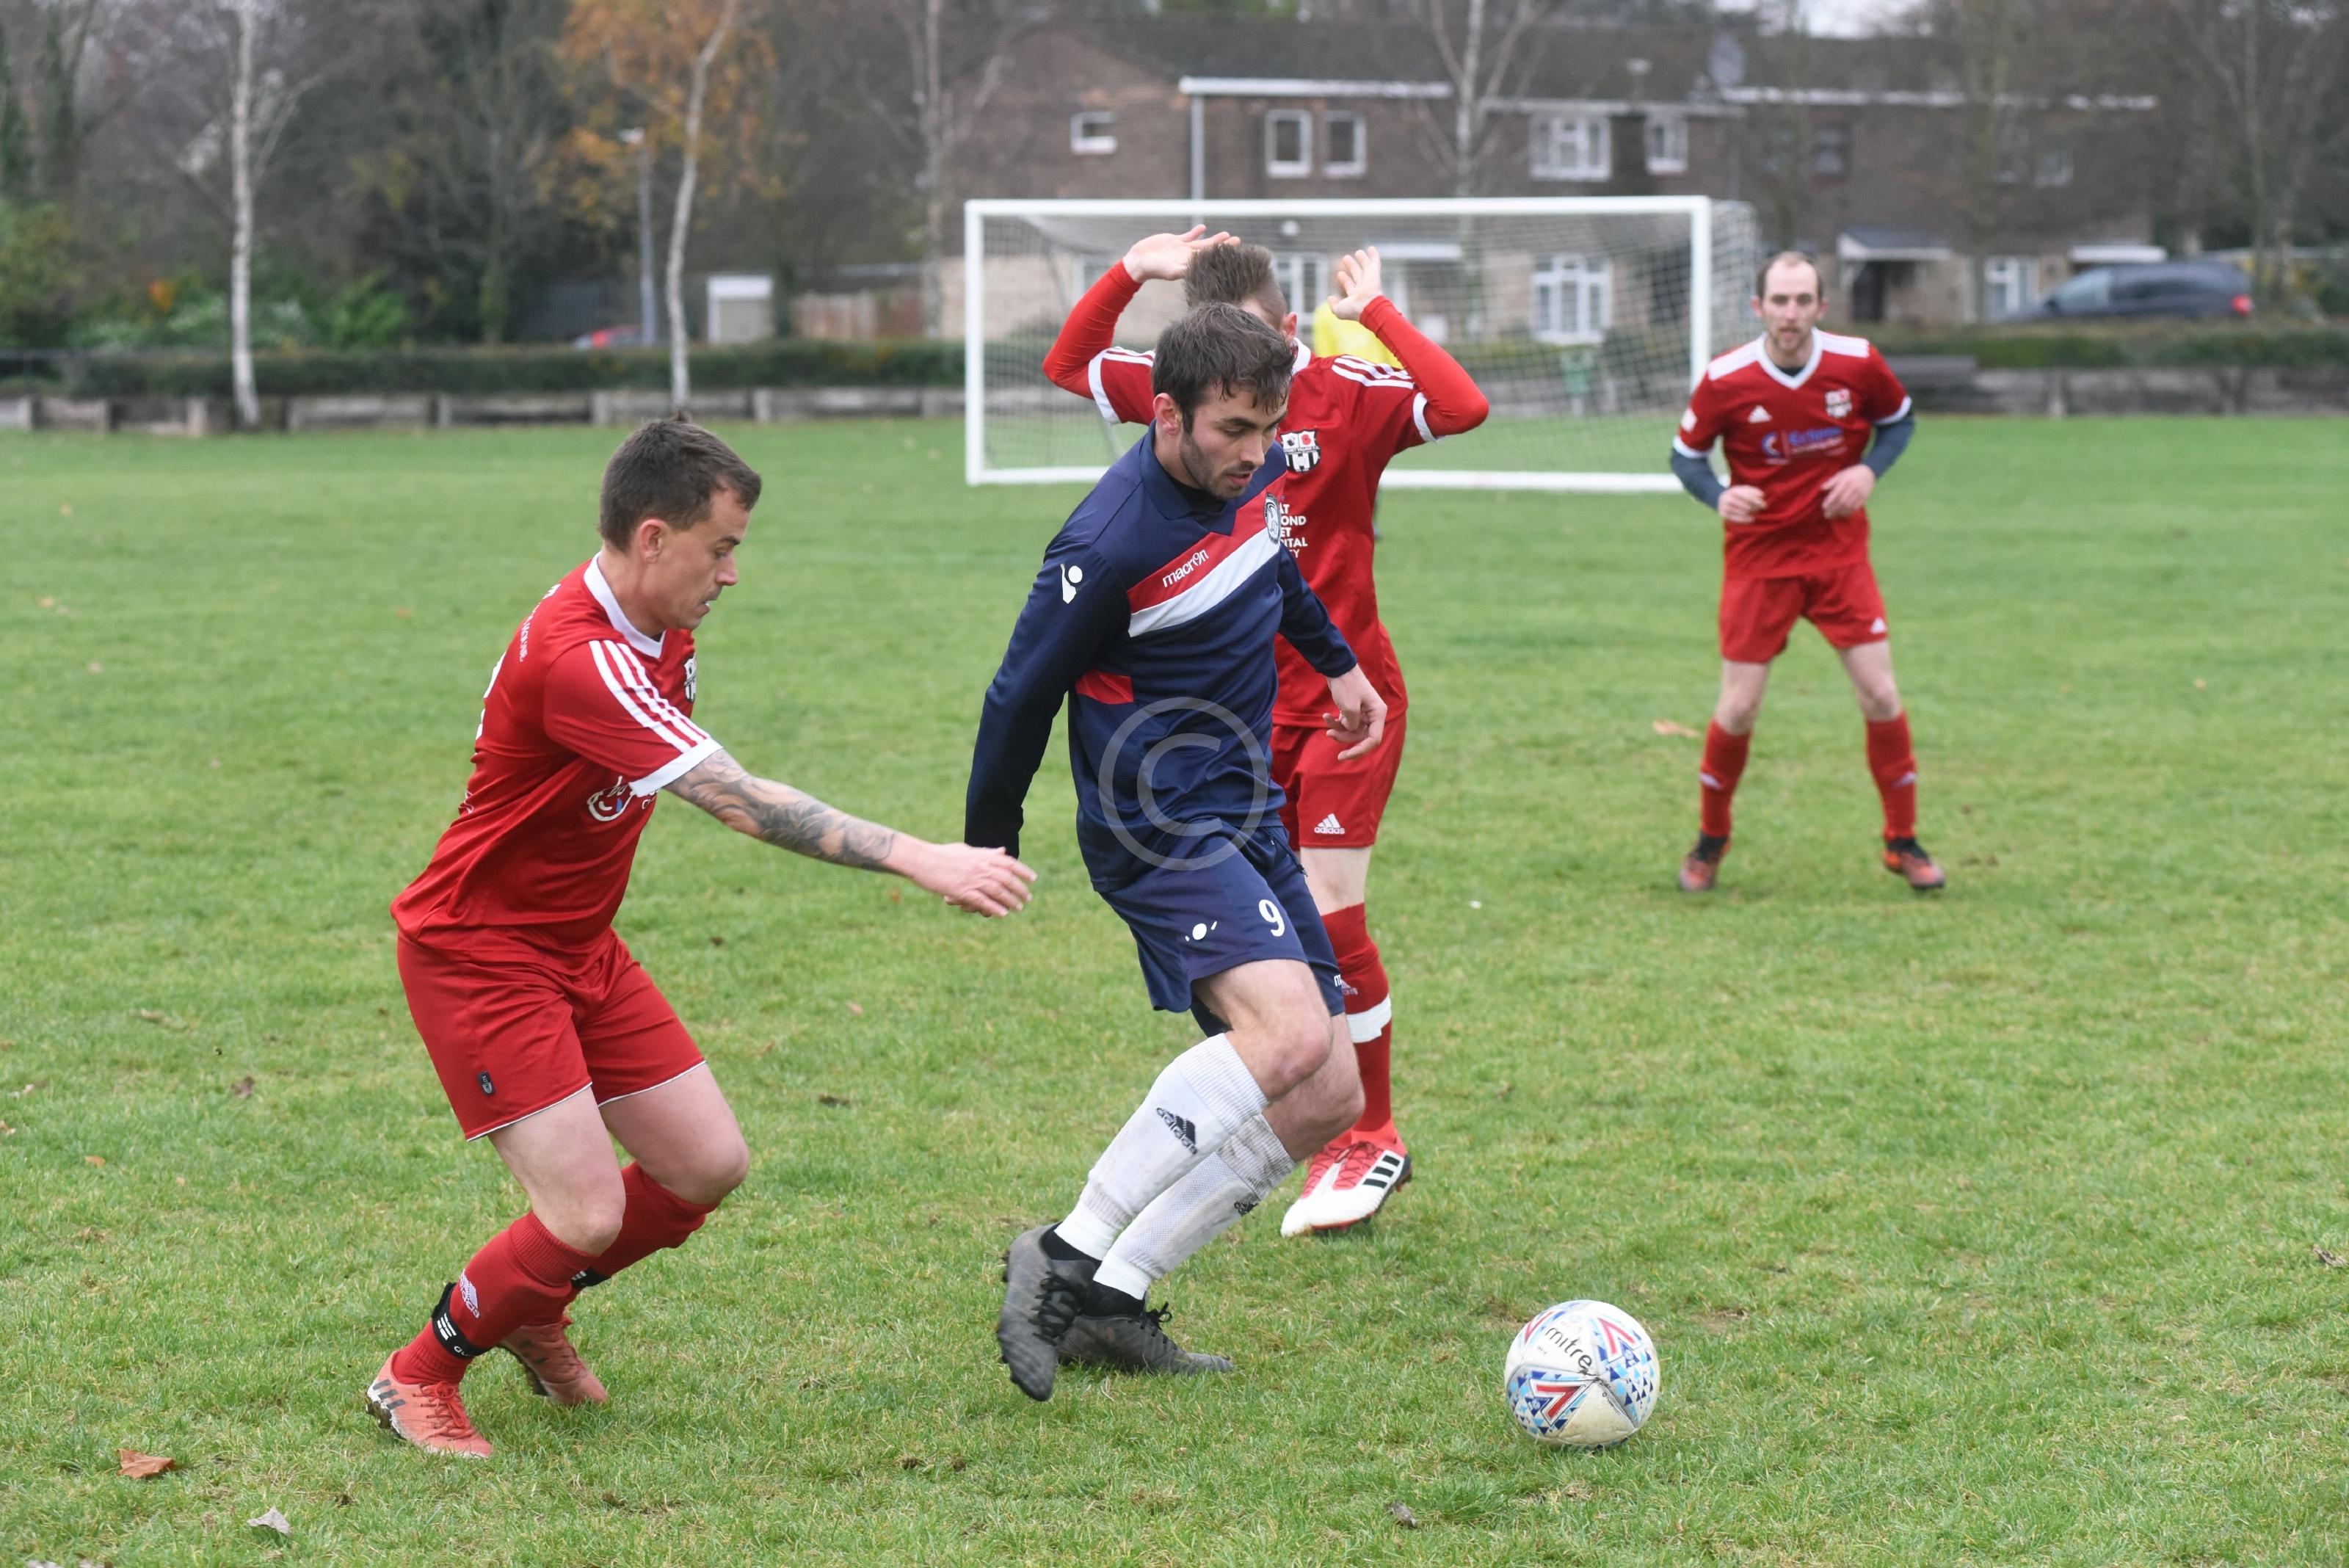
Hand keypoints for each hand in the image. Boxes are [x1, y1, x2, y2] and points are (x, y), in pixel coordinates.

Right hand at [906, 842, 1035, 916]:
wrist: (922, 860)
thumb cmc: (942, 854)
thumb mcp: (966, 849)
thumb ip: (986, 852)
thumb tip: (1002, 851)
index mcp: (981, 856)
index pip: (1009, 863)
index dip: (1023, 871)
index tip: (1033, 879)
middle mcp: (980, 867)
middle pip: (1007, 879)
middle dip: (1020, 889)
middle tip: (1028, 898)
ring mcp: (972, 879)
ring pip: (997, 892)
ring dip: (1010, 901)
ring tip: (1019, 908)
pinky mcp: (962, 891)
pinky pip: (982, 901)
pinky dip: (994, 908)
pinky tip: (1003, 914)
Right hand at [1122, 226, 1232, 283]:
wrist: (1139, 262)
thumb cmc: (1154, 269)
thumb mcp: (1171, 270)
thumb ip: (1185, 269)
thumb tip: (1199, 268)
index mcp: (1190, 265)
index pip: (1211, 260)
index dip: (1223, 256)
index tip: (1237, 252)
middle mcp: (1188, 258)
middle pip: (1210, 251)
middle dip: (1224, 246)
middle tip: (1238, 241)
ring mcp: (1181, 250)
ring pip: (1202, 243)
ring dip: (1214, 239)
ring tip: (1227, 234)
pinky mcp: (1174, 242)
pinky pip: (1188, 236)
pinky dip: (1196, 232)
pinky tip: (1203, 227)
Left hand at [1322, 666, 1387, 760]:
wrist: (1337, 667)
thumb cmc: (1346, 685)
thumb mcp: (1349, 707)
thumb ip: (1352, 725)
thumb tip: (1351, 731)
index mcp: (1378, 713)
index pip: (1373, 739)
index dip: (1360, 750)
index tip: (1345, 756)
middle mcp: (1373, 715)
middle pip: (1361, 737)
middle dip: (1344, 738)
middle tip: (1329, 734)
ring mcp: (1363, 713)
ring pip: (1351, 731)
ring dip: (1338, 729)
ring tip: (1326, 719)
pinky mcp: (1353, 711)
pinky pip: (1345, 723)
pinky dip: (1335, 722)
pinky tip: (1326, 716)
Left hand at [1325, 247, 1384, 321]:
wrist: (1367, 307)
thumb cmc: (1353, 310)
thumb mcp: (1339, 310)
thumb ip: (1333, 305)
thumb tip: (1330, 298)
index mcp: (1355, 296)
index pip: (1350, 286)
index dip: (1345, 280)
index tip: (1340, 273)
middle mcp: (1363, 288)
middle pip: (1357, 275)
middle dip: (1352, 267)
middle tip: (1346, 258)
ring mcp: (1370, 281)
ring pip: (1366, 268)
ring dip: (1362, 260)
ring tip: (1358, 252)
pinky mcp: (1375, 274)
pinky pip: (1375, 262)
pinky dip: (1374, 255)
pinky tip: (1371, 248)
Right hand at [1717, 484, 1766, 524]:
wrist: (1720, 499)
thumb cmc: (1736, 494)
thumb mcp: (1743, 489)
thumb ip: (1753, 491)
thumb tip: (1762, 495)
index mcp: (1733, 491)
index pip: (1748, 497)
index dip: (1757, 502)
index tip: (1764, 505)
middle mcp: (1728, 498)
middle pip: (1745, 505)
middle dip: (1755, 508)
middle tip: (1760, 509)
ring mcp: (1724, 507)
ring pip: (1741, 512)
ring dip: (1750, 513)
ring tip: (1755, 513)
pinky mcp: (1723, 514)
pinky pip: (1736, 518)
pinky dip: (1745, 519)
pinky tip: (1751, 519)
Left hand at [1820, 464, 1876, 518]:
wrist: (1869, 472)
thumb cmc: (1851, 473)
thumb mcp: (1841, 474)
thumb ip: (1831, 481)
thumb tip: (1822, 488)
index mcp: (1845, 481)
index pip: (1836, 492)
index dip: (1830, 501)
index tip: (1823, 507)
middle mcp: (1853, 487)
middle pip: (1842, 501)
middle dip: (1833, 509)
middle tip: (1826, 515)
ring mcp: (1859, 493)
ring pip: (1849, 505)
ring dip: (1840, 512)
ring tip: (1833, 516)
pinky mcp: (1864, 498)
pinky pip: (1856, 507)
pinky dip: (1849, 512)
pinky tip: (1842, 515)